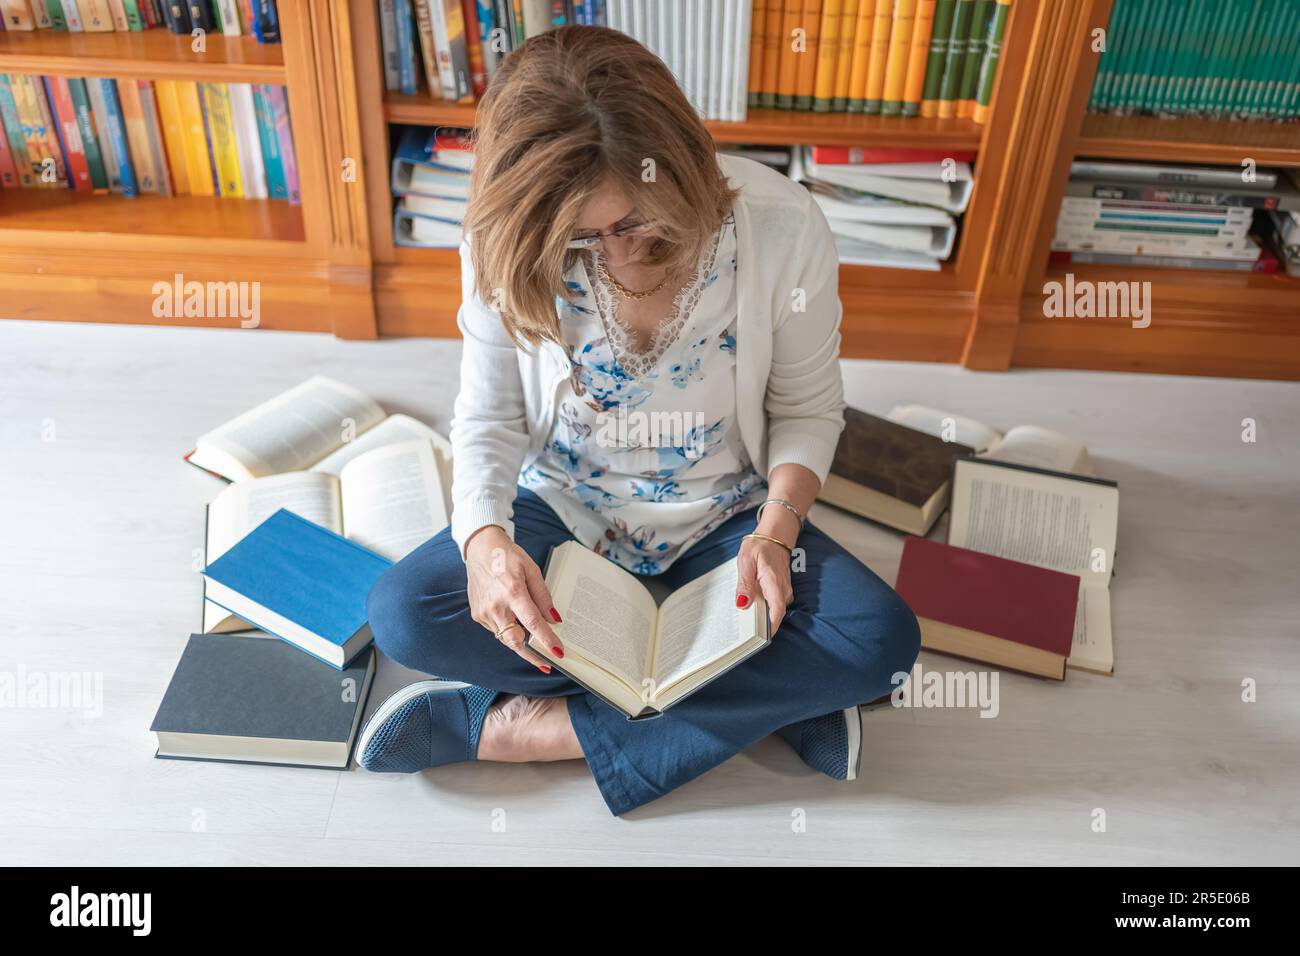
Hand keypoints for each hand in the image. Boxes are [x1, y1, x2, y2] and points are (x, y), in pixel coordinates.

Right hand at [463, 525, 564, 672]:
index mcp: (512, 592)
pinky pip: (497, 630)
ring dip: (520, 643)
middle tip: (547, 663)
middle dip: (532, 656)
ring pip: (506, 638)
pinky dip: (508, 631)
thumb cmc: (507, 556)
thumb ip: (543, 596)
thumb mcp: (531, 570)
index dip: (547, 641)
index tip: (558, 653)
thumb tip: (554, 619)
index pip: (533, 624)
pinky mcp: (477, 615)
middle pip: (516, 641)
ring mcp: (484, 613)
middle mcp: (496, 606)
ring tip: (534, 642)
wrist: (480, 549)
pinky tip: (515, 622)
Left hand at [735, 532, 794, 637]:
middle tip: (742, 635)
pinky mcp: (780, 591)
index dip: (770, 627)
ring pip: (773, 611)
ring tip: (742, 624)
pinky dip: (762, 609)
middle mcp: (782, 590)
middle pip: (774, 614)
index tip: (760, 639)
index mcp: (774, 583)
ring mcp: (783, 591)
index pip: (777, 611)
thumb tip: (742, 604)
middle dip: (761, 626)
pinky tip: (748, 608)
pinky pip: (772, 605)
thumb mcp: (746, 562)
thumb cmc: (760, 547)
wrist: (775, 536)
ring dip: (760, 618)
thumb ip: (744, 583)